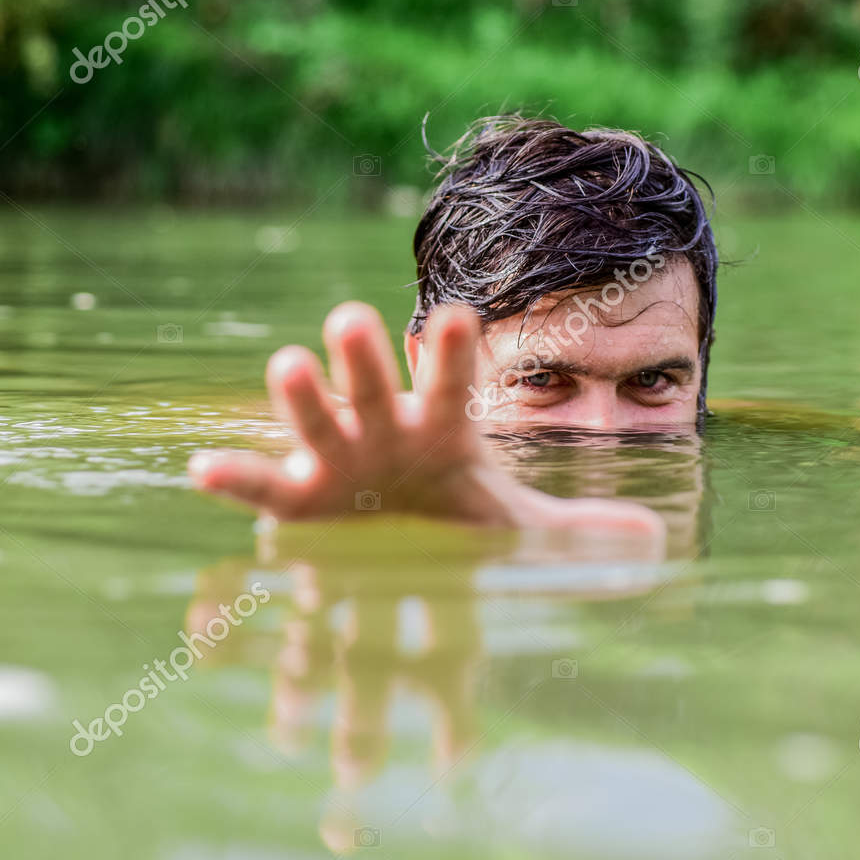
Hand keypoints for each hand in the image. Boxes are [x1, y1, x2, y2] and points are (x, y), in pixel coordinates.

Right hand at [188, 301, 663, 545]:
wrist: (401, 544)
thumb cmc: (458, 517)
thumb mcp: (517, 530)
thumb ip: (578, 533)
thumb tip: (657, 543)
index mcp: (442, 428)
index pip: (451, 384)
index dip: (451, 356)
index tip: (457, 316)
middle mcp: (384, 429)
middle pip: (374, 386)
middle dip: (365, 358)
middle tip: (352, 316)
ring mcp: (336, 459)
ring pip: (315, 419)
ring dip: (301, 397)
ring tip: (286, 364)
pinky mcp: (298, 499)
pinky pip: (261, 489)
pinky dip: (234, 479)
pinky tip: (201, 470)